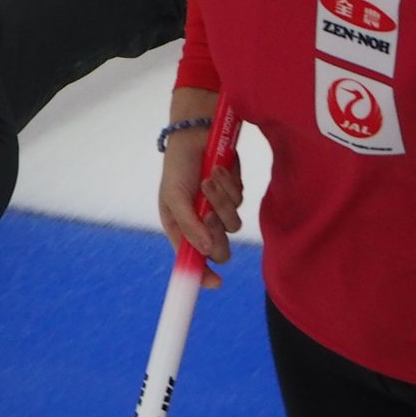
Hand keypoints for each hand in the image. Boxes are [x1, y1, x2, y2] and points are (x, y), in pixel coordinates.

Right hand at [158, 128, 242, 288]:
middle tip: (208, 215)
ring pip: (233, 224)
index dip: (203, 274)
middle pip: (218, 249)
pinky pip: (240, 203)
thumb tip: (204, 252)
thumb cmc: (178, 166)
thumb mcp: (174, 196)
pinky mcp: (233, 195)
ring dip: (221, 201)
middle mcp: (200, 224)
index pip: (192, 260)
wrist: (198, 134)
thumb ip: (189, 225)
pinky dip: (229, 187)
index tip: (215, 282)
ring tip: (208, 178)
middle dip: (216, 233)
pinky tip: (217, 170)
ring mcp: (218, 210)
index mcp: (180, 228)